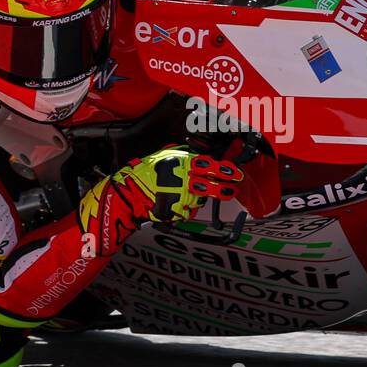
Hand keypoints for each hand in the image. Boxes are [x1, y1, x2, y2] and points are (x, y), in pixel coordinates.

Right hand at [125, 145, 242, 222]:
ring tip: (181, 194)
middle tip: (232, 190)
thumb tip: (202, 157)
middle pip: (212, 187)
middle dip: (225, 189)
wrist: (129, 193)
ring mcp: (181, 197)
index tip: (236, 173)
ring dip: (195, 198)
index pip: (210, 166)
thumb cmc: (146, 173)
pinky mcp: (177, 211)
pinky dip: (183, 207)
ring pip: (199, 200)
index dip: (225, 170)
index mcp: (183, 164)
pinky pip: (187, 210)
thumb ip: (184, 156)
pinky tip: (171, 201)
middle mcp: (184, 180)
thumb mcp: (166, 155)